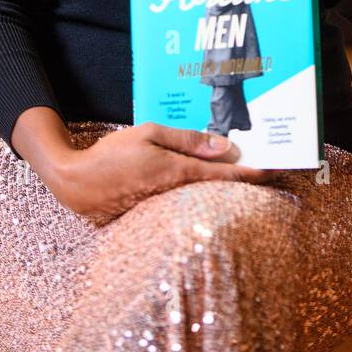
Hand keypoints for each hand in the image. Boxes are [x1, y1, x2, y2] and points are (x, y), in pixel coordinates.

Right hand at [47, 122, 274, 220]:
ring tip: (243, 177)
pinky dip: (199, 196)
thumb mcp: (148, 134)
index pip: (225, 175)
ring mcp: (166, 210)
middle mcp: (176, 196)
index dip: (253, 172)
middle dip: (244, 180)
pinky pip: (185, 205)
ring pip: (204, 200)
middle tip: (269, 170)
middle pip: (219, 191)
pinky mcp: (154, 217)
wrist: (75, 185)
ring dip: (222, 189)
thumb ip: (186, 140)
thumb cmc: (110, 156)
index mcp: (177, 173)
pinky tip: (203, 185)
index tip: (276, 168)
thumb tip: (224, 145)